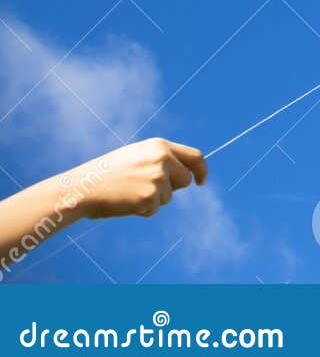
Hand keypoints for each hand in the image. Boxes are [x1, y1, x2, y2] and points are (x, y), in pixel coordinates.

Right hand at [62, 138, 208, 219]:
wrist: (82, 188)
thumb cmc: (108, 173)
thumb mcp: (137, 156)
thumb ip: (162, 159)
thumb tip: (188, 174)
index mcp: (160, 146)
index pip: (195, 156)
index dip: (201, 170)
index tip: (201, 181)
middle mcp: (163, 159)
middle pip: (185, 180)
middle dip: (171, 188)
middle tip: (144, 188)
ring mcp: (157, 178)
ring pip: (169, 197)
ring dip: (152, 199)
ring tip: (128, 192)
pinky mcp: (150, 197)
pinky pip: (154, 209)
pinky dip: (142, 210)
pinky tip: (124, 202)